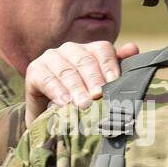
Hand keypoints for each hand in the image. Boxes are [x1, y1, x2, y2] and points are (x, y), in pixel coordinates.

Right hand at [24, 41, 139, 125]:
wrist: (49, 117)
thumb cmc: (80, 101)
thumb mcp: (100, 88)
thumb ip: (117, 69)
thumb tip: (133, 49)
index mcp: (89, 50)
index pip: (102, 50)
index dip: (109, 65)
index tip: (114, 83)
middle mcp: (70, 49)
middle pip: (84, 60)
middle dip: (93, 79)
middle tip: (99, 96)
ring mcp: (50, 58)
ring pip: (66, 70)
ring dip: (76, 88)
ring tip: (84, 104)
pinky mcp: (34, 70)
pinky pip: (46, 79)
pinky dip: (56, 91)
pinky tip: (64, 103)